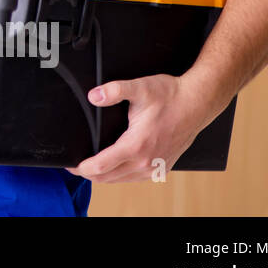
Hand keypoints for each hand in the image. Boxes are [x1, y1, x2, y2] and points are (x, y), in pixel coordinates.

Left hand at [63, 73, 227, 182]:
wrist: (197, 103)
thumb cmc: (170, 96)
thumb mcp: (140, 87)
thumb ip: (114, 90)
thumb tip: (94, 96)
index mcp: (136, 146)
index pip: (101, 166)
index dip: (81, 167)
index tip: (70, 164)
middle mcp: (146, 161)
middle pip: (107, 178)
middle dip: (88, 173)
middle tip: (74, 166)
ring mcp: (155, 167)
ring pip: (121, 180)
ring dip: (104, 177)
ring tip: (90, 167)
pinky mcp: (162, 167)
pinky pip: (135, 178)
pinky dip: (120, 176)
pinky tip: (114, 167)